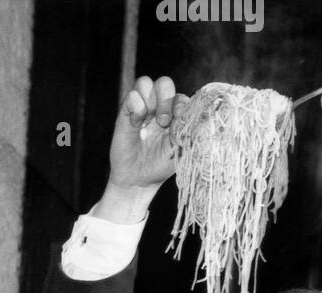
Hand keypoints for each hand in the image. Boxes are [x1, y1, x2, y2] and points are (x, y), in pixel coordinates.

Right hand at [107, 76, 188, 193]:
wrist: (138, 180)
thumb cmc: (161, 165)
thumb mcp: (181, 148)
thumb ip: (189, 129)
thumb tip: (196, 113)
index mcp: (175, 113)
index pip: (181, 95)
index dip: (180, 106)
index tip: (177, 124)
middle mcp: (158, 107)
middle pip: (164, 83)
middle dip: (165, 100)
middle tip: (163, 122)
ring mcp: (141, 109)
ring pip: (145, 82)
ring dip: (149, 101)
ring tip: (148, 121)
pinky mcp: (125, 113)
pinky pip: (131, 95)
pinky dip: (136, 107)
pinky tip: (136, 124)